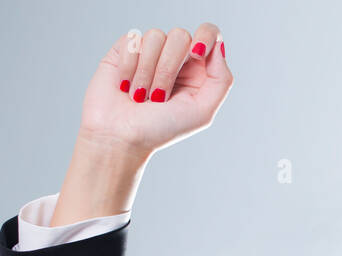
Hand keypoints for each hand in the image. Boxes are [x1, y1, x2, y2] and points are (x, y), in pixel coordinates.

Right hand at [50, 24, 232, 225]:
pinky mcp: (125, 49)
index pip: (209, 33)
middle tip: (159, 97)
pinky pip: (133, 40)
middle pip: (180, 35)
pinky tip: (125, 86)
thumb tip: (219, 46)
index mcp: (198, 70)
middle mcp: (176, 57)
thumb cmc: (161, 129)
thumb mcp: (202, 111)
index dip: (205, 37)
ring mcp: (150, 51)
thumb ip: (221, 80)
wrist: (120, 136)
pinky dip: (129, 68)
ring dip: (147, 73)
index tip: (196, 54)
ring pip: (156, 37)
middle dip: (168, 69)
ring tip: (140, 96)